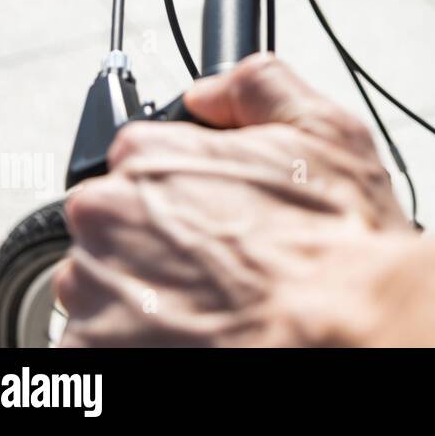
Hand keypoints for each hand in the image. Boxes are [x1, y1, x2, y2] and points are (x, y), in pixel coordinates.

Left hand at [55, 54, 409, 345]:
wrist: (342, 326)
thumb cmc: (337, 242)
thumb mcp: (326, 130)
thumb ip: (257, 86)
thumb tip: (210, 92)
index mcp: (151, 156)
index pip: (141, 156)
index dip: (187, 183)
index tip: (218, 209)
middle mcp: (109, 215)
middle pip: (116, 219)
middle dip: (160, 236)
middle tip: (222, 257)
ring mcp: (95, 287)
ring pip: (104, 280)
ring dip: (144, 289)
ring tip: (214, 299)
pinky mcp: (92, 348)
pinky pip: (96, 337)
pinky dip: (134, 338)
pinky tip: (193, 329)